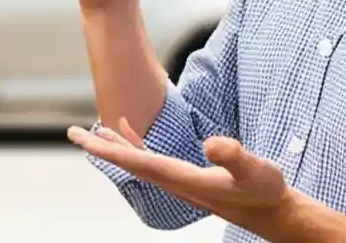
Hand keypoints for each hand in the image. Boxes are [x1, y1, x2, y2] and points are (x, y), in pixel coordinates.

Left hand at [67, 118, 298, 239]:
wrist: (274, 212)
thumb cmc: (265, 191)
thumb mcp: (255, 170)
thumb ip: (234, 156)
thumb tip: (210, 142)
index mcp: (184, 180)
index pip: (139, 164)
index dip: (111, 151)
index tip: (85, 141)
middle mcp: (176, 184)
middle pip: (130, 164)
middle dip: (100, 149)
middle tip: (71, 133)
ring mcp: (180, 183)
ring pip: (138, 163)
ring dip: (115, 147)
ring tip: (94, 132)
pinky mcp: (187, 179)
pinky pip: (152, 161)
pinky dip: (136, 147)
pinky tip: (130, 134)